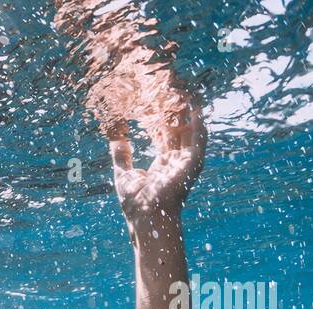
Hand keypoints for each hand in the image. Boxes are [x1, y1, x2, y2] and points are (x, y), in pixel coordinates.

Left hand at [110, 103, 205, 229]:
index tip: (154, 99)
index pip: (164, 133)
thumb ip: (120, 153)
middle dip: (174, 109)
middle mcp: (177, 159)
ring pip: (188, 129)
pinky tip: (195, 108)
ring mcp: (186, 161)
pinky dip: (198, 124)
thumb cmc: (135, 202)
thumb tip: (114, 133)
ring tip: (182, 91)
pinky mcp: (193, 163)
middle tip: (169, 88)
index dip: (160, 116)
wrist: (145, 217)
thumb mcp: (123, 172)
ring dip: (186, 111)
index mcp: (163, 162)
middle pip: (177, 127)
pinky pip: (198, 140)